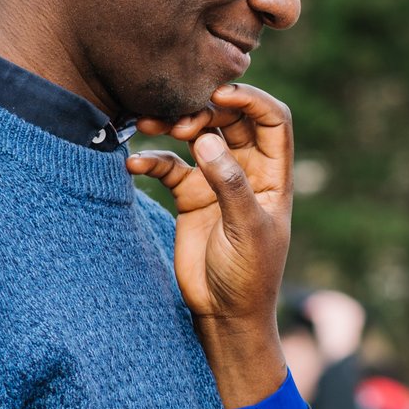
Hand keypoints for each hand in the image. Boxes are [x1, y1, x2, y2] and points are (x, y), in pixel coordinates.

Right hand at [129, 86, 293, 404]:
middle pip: (230, 119)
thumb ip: (229, 185)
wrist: (224, 314)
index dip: (252, 100)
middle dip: (207, 109)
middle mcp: (247, 170)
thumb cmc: (250, 276)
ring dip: (175, 125)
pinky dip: (151, 160)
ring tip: (155, 126)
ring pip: (196, 136)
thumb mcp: (246, 230)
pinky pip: (168, 165)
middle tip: (183, 120)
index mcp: (274, 174)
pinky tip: (134, 164)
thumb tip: (207, 140)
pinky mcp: (188, 195)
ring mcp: (216, 180)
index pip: (272, 119)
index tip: (222, 95)